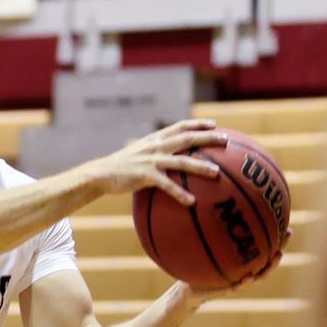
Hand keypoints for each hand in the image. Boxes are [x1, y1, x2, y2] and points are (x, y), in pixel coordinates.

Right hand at [82, 120, 227, 203]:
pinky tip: (191, 202)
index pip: (180, 126)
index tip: (214, 124)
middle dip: (208, 138)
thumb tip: (168, 160)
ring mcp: (151, 160)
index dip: (197, 124)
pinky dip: (180, 193)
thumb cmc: (120, 167)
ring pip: (181, 162)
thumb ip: (153, 152)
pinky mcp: (145, 175)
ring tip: (216, 173)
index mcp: (155, 139)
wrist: (100, 173)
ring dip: (200, 167)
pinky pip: (167, 185)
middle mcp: (156, 146)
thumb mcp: (138, 153)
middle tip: (226, 140)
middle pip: (187, 139)